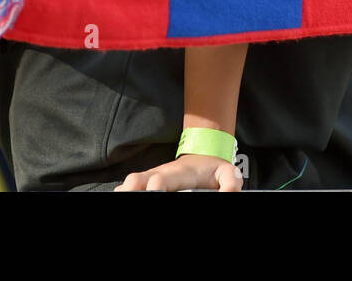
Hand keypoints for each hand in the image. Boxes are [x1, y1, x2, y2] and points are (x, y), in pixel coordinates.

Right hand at [114, 155, 242, 191]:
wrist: (204, 153)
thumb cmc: (213, 167)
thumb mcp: (228, 171)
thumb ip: (231, 182)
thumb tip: (229, 194)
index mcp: (179, 172)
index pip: (163, 178)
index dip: (155, 186)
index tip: (153, 191)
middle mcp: (161, 173)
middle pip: (138, 179)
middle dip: (131, 189)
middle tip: (126, 198)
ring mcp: (151, 177)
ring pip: (131, 182)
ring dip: (124, 190)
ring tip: (120, 198)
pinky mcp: (147, 182)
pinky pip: (131, 186)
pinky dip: (124, 190)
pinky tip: (121, 196)